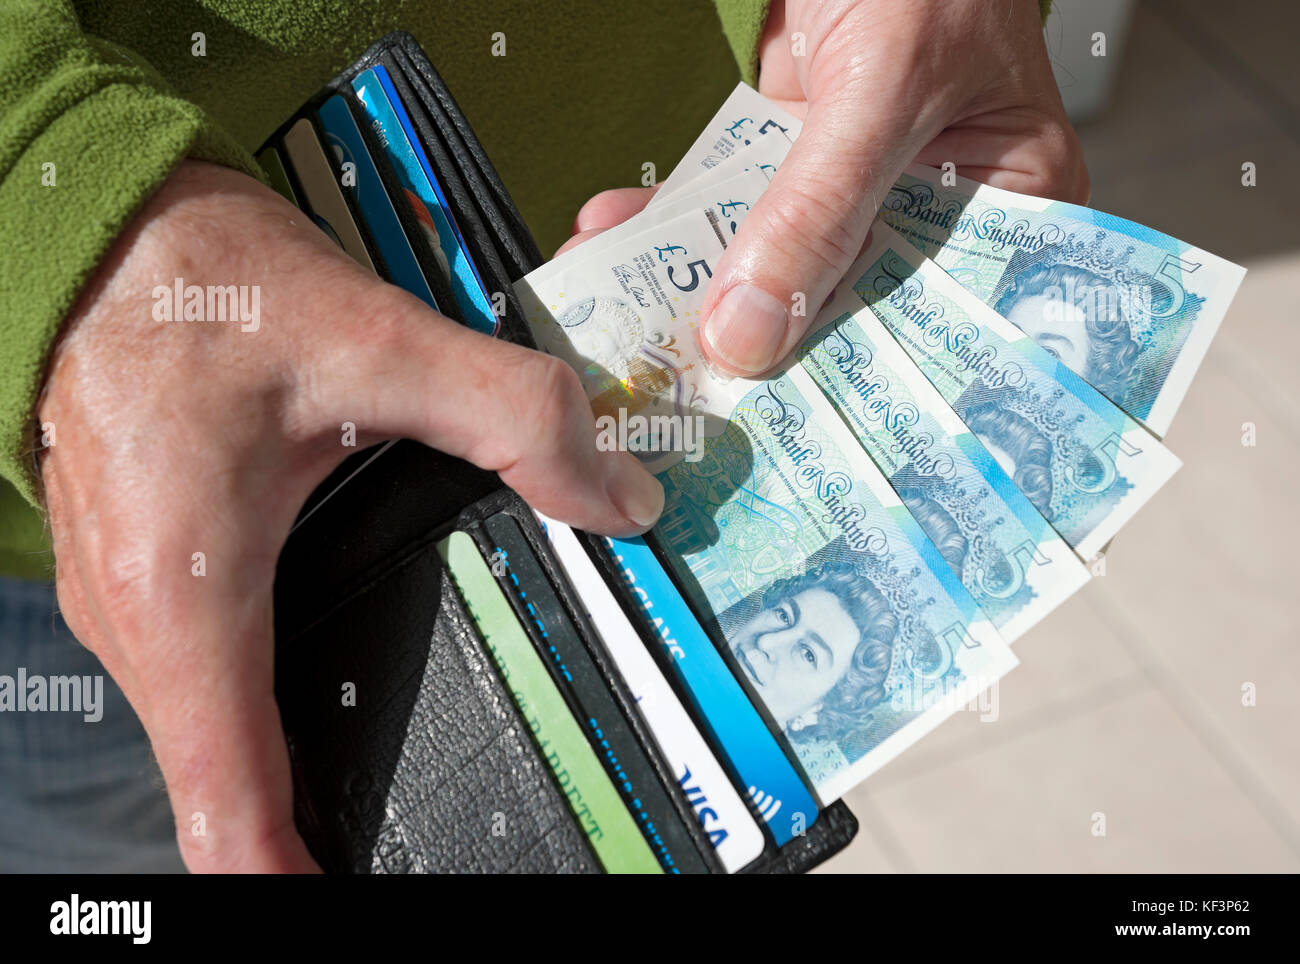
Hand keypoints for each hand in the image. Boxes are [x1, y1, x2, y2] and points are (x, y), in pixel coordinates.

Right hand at [38, 160, 663, 872]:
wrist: (108, 234)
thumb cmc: (199, 284)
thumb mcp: (379, 341)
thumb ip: (514, 417)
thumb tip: (616, 496)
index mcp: (189, 590)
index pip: (228, 806)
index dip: (295, 880)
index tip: (358, 893)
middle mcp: (143, 617)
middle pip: (230, 787)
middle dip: (322, 824)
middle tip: (418, 834)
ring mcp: (134, 602)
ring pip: (218, 737)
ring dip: (294, 771)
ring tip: (382, 784)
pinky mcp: (149, 573)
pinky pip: (211, 681)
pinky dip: (268, 711)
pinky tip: (328, 691)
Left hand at [570, 0, 1086, 375]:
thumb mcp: (885, 85)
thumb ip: (818, 207)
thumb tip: (751, 328)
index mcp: (1009, 207)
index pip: (947, 330)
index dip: (872, 389)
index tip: (797, 440)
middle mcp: (934, 210)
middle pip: (849, 309)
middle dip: (764, 348)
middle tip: (694, 401)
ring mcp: (858, 185)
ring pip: (777, 261)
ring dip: (696, 286)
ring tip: (633, 330)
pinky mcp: (794, 155)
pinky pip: (731, 203)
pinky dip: (674, 220)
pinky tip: (621, 241)